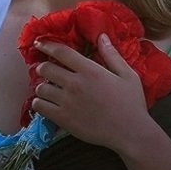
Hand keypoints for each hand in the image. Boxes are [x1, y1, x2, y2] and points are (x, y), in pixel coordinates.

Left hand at [30, 34, 150, 151]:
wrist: (130, 133)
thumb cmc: (131, 103)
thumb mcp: (127, 75)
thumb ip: (112, 55)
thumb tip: (101, 36)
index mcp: (90, 70)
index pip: (61, 52)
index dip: (47, 45)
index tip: (39, 43)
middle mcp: (75, 83)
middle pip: (46, 68)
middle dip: (43, 67)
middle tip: (46, 70)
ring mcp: (67, 102)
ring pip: (41, 88)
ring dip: (42, 86)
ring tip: (48, 89)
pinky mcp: (63, 119)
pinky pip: (40, 106)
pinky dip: (39, 103)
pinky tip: (45, 103)